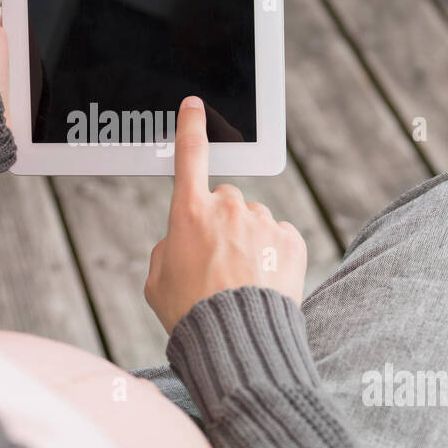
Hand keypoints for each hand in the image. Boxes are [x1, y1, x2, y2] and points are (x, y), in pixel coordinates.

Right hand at [144, 96, 306, 333]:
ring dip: (249, 239)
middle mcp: (228, 208)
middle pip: (225, 198)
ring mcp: (263, 222)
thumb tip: (182, 239)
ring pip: (254, 219)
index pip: (190, 155)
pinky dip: (274, 254)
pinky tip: (264, 280)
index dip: (191, 127)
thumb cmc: (190, 314)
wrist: (238, 341)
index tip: (195, 106)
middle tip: (217, 260)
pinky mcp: (291, 240)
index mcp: (189, 212)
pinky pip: (280, 237)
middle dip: (222, 220)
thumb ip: (167, 247)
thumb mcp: (156, 281)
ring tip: (242, 279)